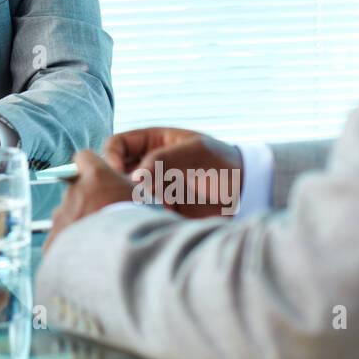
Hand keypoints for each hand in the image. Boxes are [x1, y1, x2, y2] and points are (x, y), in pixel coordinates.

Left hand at [43, 149, 133, 251]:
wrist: (127, 258)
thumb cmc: (142, 226)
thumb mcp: (143, 198)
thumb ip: (127, 188)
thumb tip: (126, 187)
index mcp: (96, 176)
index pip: (84, 157)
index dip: (89, 166)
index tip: (94, 177)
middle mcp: (74, 192)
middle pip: (75, 191)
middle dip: (85, 202)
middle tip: (103, 219)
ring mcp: (62, 216)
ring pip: (67, 216)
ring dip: (78, 224)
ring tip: (97, 242)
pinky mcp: (54, 241)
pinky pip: (59, 240)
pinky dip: (69, 246)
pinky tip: (87, 256)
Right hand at [106, 126, 242, 218]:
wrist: (248, 192)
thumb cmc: (224, 164)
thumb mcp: (194, 153)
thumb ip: (162, 161)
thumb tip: (132, 180)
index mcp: (153, 142)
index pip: (117, 145)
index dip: (111, 157)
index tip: (119, 174)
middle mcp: (149, 164)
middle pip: (116, 171)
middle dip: (119, 183)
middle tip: (131, 196)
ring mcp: (154, 187)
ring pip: (127, 193)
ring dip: (133, 201)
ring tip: (153, 206)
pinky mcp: (161, 208)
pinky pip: (142, 211)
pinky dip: (145, 214)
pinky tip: (163, 216)